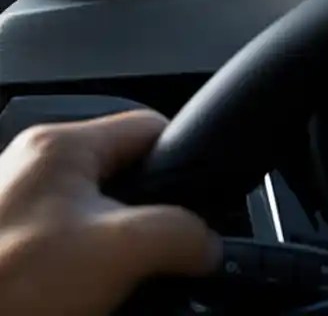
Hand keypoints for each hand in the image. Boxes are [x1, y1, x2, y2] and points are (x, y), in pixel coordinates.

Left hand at [0, 110, 221, 315]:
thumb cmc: (4, 285)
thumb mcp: (122, 249)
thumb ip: (182, 233)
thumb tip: (207, 244)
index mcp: (59, 147)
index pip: (151, 128)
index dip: (184, 164)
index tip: (201, 205)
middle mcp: (31, 170)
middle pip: (125, 183)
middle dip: (147, 226)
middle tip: (149, 264)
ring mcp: (15, 213)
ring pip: (97, 227)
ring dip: (114, 262)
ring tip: (109, 291)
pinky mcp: (8, 255)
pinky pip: (67, 260)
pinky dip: (83, 284)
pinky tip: (82, 304)